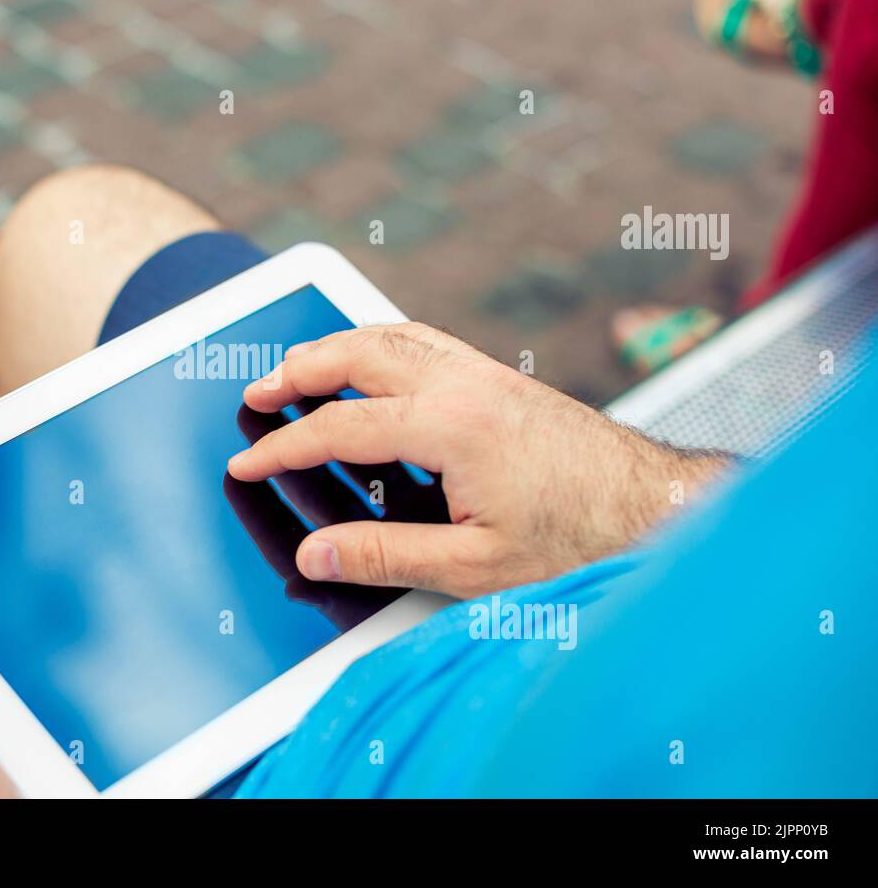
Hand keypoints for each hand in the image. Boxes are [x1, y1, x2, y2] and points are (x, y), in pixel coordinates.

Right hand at [227, 323, 727, 597]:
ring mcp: (485, 374)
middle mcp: (464, 385)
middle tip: (257, 393)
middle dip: (297, 371)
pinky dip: (380, 342)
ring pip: (391, 336)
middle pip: (357, 355)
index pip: (339, 428)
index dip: (284, 447)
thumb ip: (385, 556)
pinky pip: (424, 340)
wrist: (655, 508)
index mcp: (450, 428)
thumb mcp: (474, 566)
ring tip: (299, 368)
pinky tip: (373, 361)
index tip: (248, 461)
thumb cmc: (578, 539)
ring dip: (336, 347)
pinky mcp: (502, 379)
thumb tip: (316, 553)